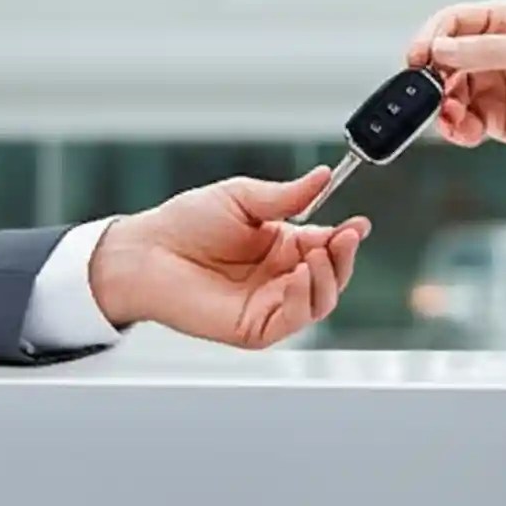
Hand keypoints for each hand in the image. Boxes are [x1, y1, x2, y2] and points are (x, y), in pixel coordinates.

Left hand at [87, 167, 369, 348]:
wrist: (146, 250)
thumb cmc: (184, 224)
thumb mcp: (243, 198)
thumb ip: (287, 195)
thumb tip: (323, 177)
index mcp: (281, 246)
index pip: (327, 246)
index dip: (346, 238)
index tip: (358, 224)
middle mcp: (279, 277)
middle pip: (331, 277)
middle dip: (343, 259)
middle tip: (342, 238)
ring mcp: (268, 304)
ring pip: (319, 302)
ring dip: (328, 280)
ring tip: (318, 256)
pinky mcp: (253, 328)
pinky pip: (292, 321)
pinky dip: (303, 300)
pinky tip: (298, 276)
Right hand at [407, 0, 505, 189]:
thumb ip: (487, 50)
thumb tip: (439, 48)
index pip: (453, 21)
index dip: (430, 38)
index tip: (418, 60)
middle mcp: (496, 51)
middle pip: (443, 59)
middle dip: (433, 79)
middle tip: (432, 99)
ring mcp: (495, 85)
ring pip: (448, 93)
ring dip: (443, 108)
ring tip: (456, 121)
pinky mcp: (496, 118)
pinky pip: (462, 120)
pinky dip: (456, 129)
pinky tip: (465, 134)